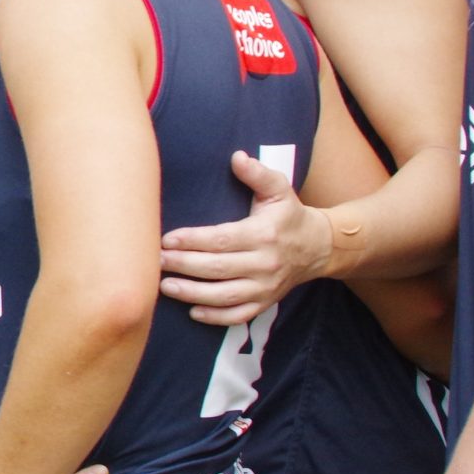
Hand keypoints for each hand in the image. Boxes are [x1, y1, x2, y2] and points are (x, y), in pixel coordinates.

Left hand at [158, 150, 331, 324]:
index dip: (192, 241)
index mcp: (263, 234)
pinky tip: (192, 311)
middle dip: (183, 266)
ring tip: (165, 286)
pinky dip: (215, 317)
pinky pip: (238, 315)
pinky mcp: (265, 303)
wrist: (319, 247)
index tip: (166, 239)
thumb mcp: (279, 189)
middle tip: (155, 261)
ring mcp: (265, 287)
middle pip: (217, 268)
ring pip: (224, 296)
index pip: (221, 240)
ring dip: (192, 294)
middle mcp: (265, 264)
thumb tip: (237, 157)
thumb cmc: (289, 215)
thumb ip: (257, 173)